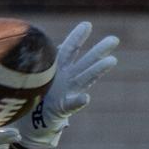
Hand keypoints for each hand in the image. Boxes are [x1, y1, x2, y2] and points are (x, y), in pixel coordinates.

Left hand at [17, 21, 119, 148]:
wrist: (34, 123)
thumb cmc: (38, 95)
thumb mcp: (38, 74)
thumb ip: (43, 60)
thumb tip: (45, 43)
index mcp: (61, 68)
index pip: (71, 49)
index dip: (78, 37)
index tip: (87, 25)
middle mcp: (69, 78)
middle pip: (86, 61)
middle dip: (99, 50)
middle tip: (114, 40)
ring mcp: (69, 93)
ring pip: (86, 79)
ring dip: (98, 70)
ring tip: (111, 61)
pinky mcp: (63, 109)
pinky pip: (72, 105)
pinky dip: (79, 101)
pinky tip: (86, 98)